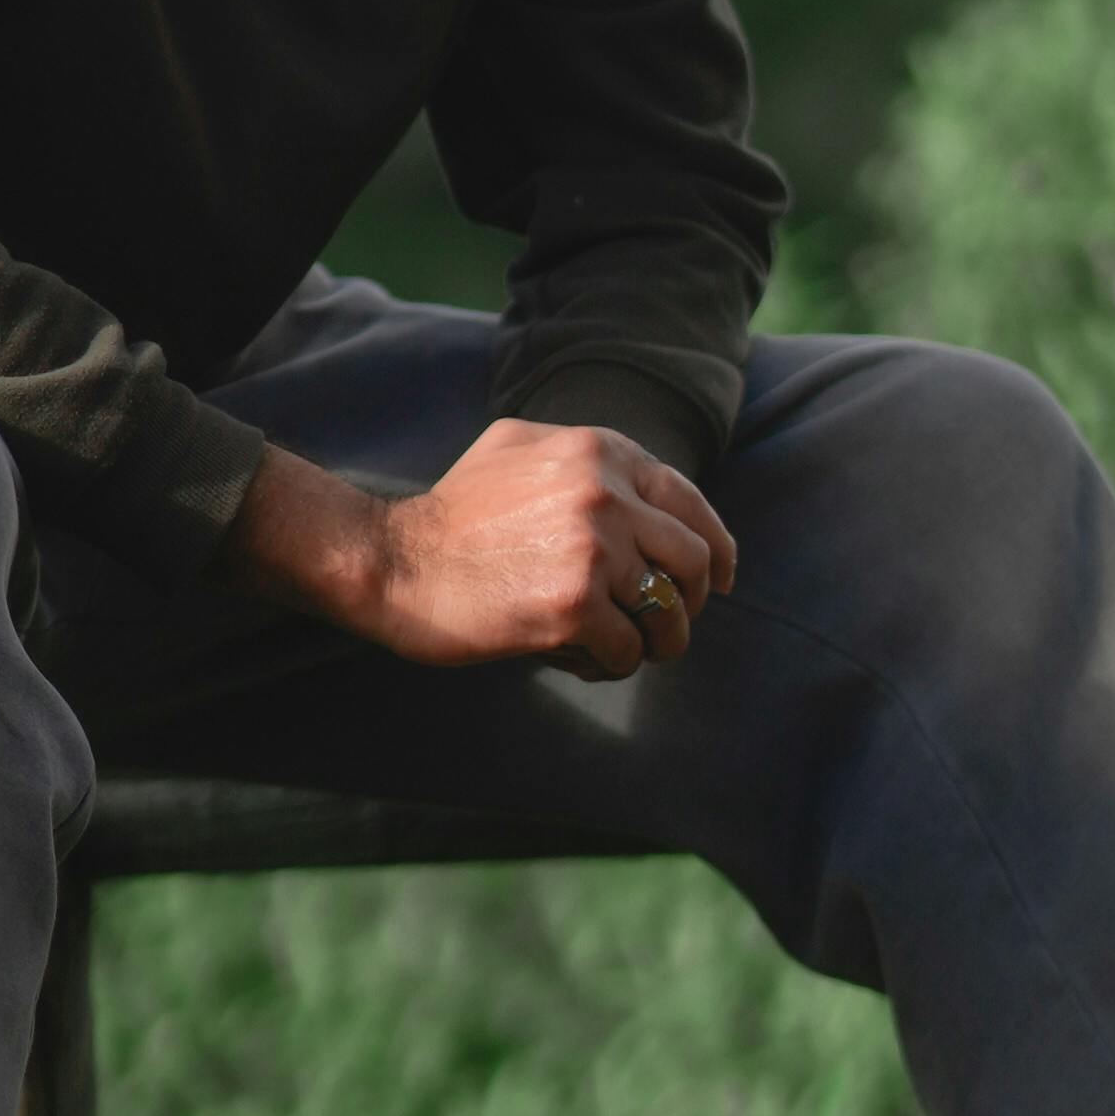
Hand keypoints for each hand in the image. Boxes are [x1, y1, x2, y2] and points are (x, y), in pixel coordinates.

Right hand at [234, 419, 737, 679]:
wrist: (395, 562)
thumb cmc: (452, 517)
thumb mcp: (518, 450)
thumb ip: (586, 460)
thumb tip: (645, 492)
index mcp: (599, 450)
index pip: (688, 500)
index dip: (715, 547)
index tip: (719, 580)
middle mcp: (605, 491)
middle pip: (692, 559)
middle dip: (689, 603)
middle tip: (667, 628)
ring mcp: (593, 548)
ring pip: (668, 612)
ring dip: (656, 643)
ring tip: (625, 651)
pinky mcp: (574, 605)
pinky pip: (627, 650)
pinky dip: (610, 665)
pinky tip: (576, 660)